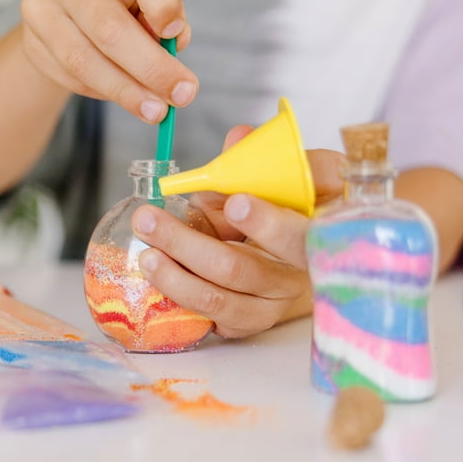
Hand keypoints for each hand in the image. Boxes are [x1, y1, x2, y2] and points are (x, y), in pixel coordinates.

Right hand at [20, 0, 197, 122]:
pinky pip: (71, 76)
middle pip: (110, 27)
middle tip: (183, 96)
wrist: (70, 19)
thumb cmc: (128, 11)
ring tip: (156, 111)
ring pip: (85, 60)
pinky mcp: (32, 40)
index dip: (162, 1)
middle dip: (152, 69)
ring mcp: (44, 7)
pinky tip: (124, 95)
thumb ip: (167, 25)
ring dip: (127, 92)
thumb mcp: (153, 9)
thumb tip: (171, 54)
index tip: (177, 33)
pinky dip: (104, 92)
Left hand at [130, 127, 345, 339]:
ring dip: (174, 275)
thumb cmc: (301, 210)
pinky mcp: (247, 323)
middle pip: (241, 269)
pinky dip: (177, 297)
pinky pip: (209, 317)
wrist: (308, 259)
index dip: (267, 223)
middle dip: (189, 245)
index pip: (299, 236)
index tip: (235, 202)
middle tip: (151, 219)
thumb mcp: (299, 178)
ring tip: (145, 250)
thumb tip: (239, 138)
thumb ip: (270, 160)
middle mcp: (294, 280)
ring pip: (218, 299)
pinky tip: (155, 274)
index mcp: (317, 239)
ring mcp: (269, 307)